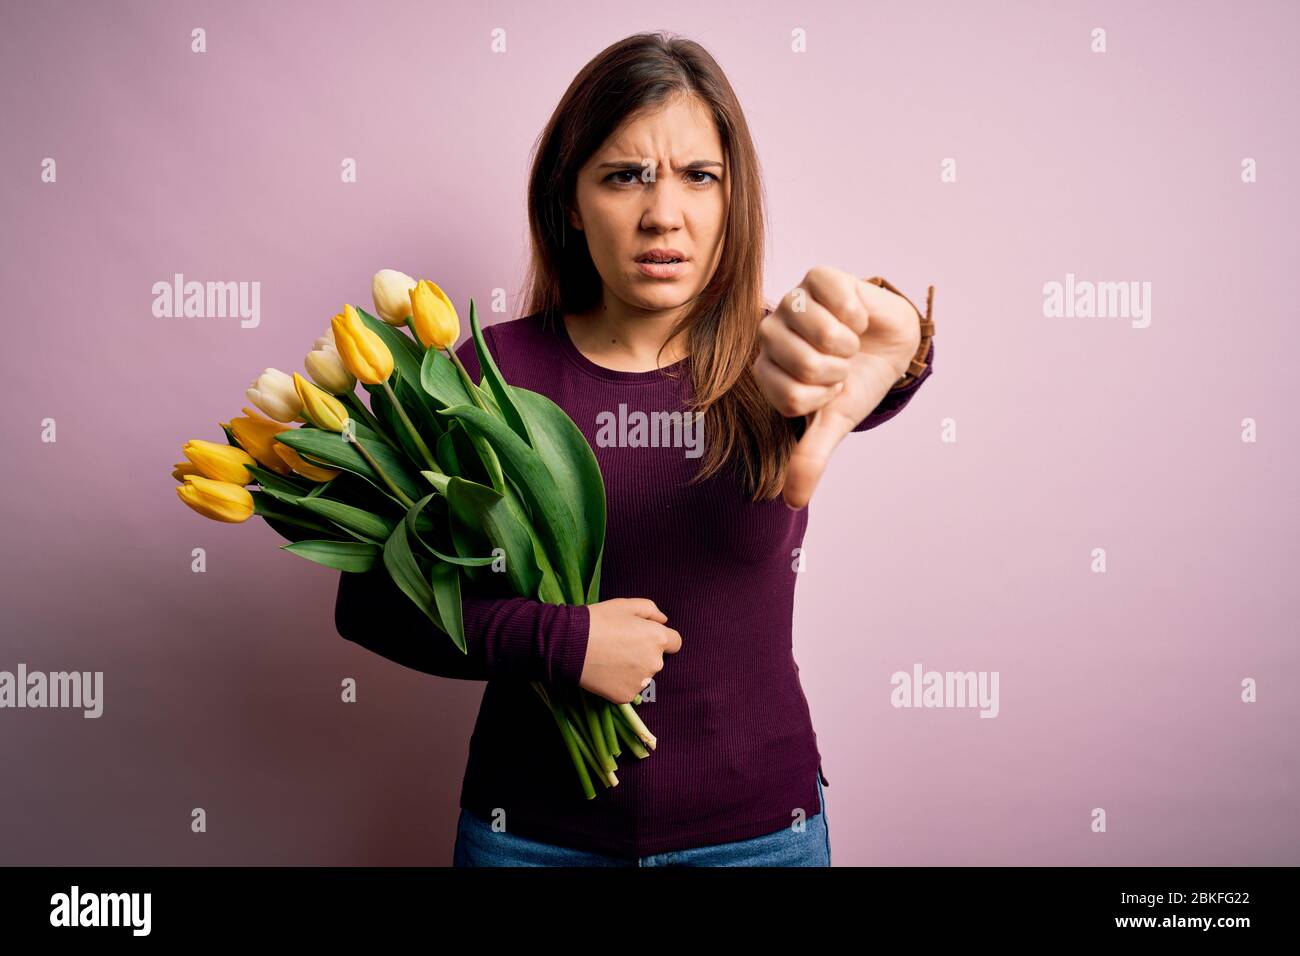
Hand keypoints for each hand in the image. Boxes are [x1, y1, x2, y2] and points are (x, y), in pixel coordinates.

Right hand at [579, 598, 681, 703]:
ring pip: (643, 675)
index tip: (643, 636)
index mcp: (658, 639)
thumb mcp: (626, 605)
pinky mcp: (626, 696)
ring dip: (633, 669)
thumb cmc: (599, 620)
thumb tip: (663, 621)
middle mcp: (655, 663)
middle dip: (644, 653)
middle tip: (619, 645)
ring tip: (610, 658)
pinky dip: (620, 682)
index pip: (675, 642)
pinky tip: (605, 672)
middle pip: (656, 659)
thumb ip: (651, 610)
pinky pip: (629, 688)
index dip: (660, 638)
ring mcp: (641, 682)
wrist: (570, 644)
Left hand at [753, 266, 921, 509]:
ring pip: (820, 332)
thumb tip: (791, 501)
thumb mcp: (834, 422)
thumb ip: (810, 457)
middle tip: (842, 364)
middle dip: (838, 372)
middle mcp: (771, 335)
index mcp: (767, 370)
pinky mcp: (818, 277)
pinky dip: (857, 313)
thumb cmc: (855, 381)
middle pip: (803, 364)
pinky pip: (835, 297)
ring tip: (850, 341)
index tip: (831, 390)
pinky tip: (857, 317)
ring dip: (848, 343)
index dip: (822, 397)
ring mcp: (793, 303)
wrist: (889, 344)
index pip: (788, 396)